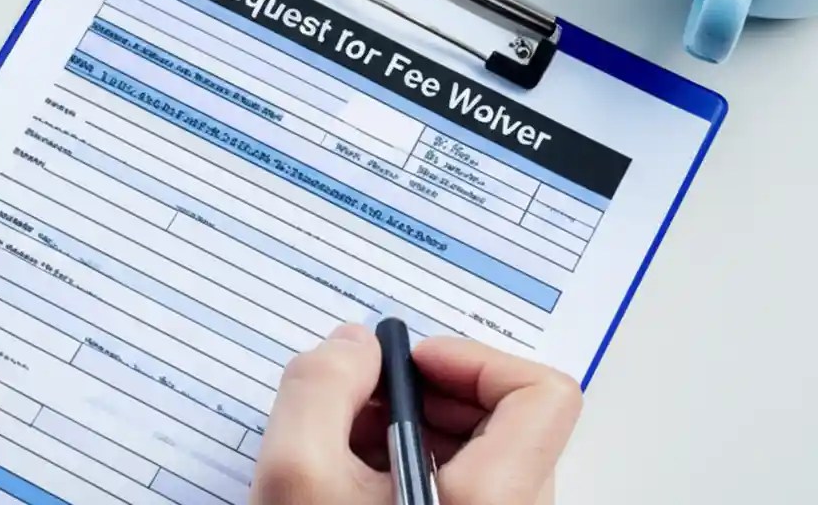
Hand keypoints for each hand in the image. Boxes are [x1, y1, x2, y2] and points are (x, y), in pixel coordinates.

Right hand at [251, 325, 581, 504]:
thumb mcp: (294, 475)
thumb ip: (320, 387)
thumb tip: (354, 346)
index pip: (542, 396)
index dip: (473, 361)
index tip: (409, 367)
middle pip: (508, 421)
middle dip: (429, 394)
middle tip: (363, 398)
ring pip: (481, 458)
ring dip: (413, 431)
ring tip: (346, 443)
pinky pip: (460, 491)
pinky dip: (409, 467)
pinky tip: (351, 481)